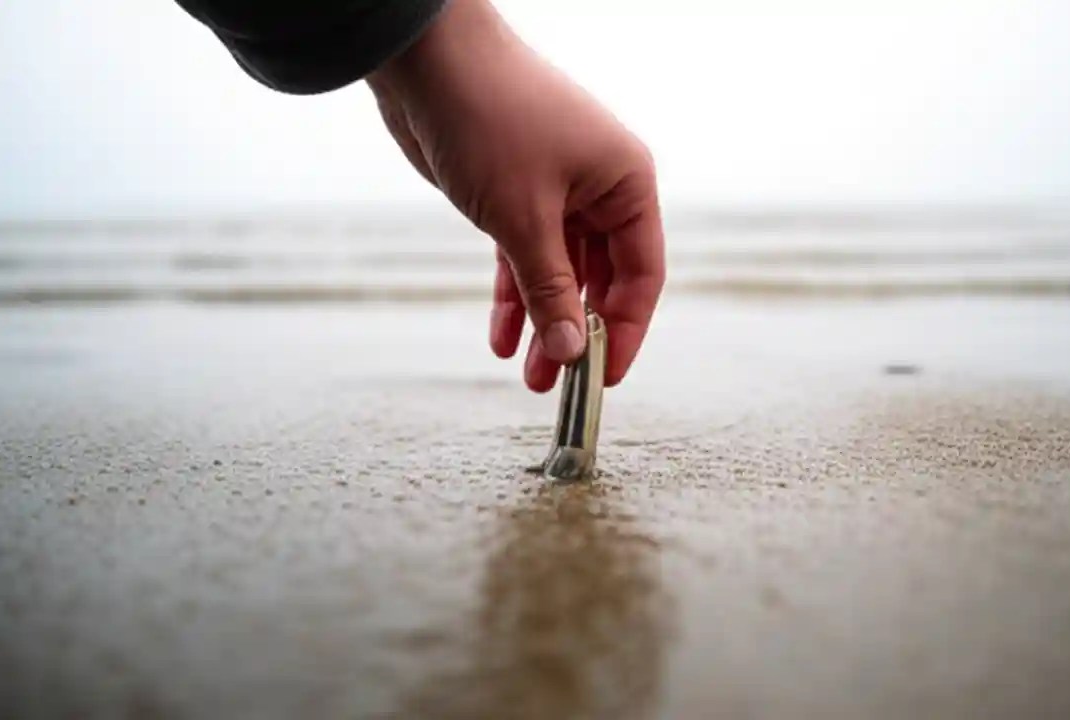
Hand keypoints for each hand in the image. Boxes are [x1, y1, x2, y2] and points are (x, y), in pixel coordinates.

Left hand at [367, 0, 664, 391]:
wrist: (427, 58)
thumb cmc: (490, 119)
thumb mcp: (524, 218)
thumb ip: (550, 289)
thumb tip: (571, 352)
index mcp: (626, 183)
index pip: (642, 274)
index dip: (625, 330)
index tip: (603, 377)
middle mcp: (599, 188)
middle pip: (601, 278)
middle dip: (577, 332)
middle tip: (556, 384)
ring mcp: (556, 191)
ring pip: (558, 272)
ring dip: (542, 320)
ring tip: (526, 374)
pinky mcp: (514, 193)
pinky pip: (522, 255)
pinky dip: (513, 293)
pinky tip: (500, 336)